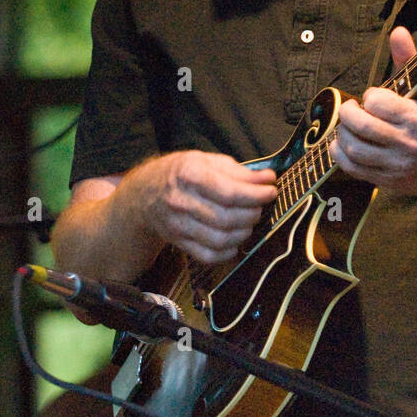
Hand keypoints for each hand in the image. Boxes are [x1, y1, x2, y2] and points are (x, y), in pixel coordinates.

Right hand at [118, 149, 277, 265]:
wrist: (145, 194)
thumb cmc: (181, 173)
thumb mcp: (207, 161)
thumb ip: (239, 171)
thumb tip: (268, 178)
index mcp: (189, 174)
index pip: (229, 192)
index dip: (256, 195)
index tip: (271, 191)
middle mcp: (181, 201)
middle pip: (227, 218)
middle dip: (253, 213)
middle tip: (261, 206)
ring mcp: (178, 225)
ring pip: (220, 239)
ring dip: (244, 232)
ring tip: (249, 220)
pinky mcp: (179, 243)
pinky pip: (208, 256)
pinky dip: (228, 252)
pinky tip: (235, 240)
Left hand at [332, 26, 416, 197]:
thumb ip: (408, 60)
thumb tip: (397, 30)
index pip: (377, 102)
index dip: (370, 97)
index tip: (374, 99)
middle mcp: (409, 142)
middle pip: (360, 126)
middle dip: (347, 114)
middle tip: (351, 110)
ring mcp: (398, 165)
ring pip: (354, 149)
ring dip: (341, 134)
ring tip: (347, 127)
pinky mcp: (389, 182)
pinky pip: (354, 170)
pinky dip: (340, 156)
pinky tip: (343, 146)